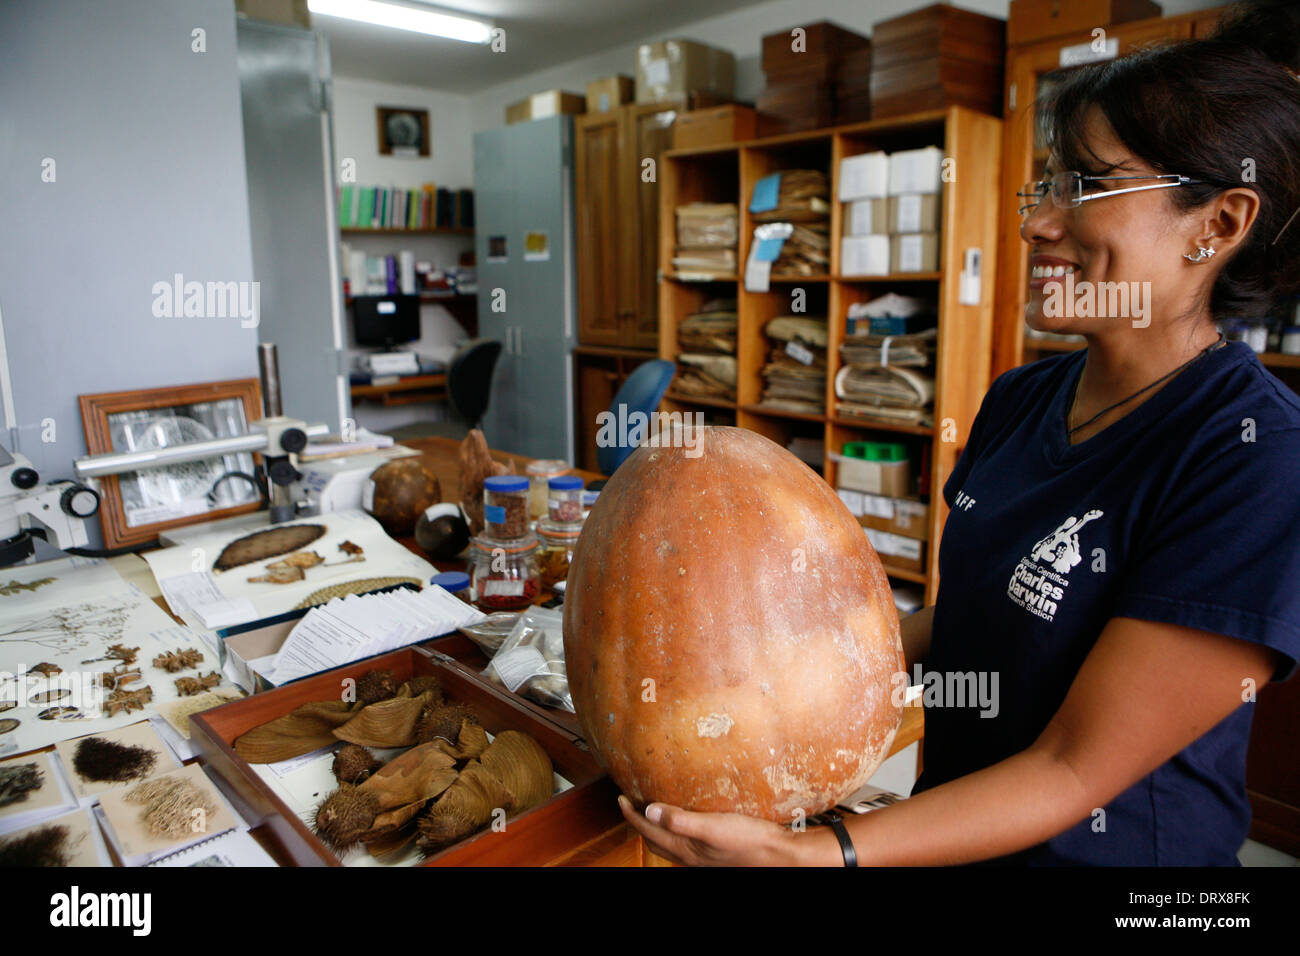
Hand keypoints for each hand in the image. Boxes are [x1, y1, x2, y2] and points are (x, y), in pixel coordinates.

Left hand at [617, 795, 808, 865]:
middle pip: (653, 840)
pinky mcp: (713, 853)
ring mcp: (701, 857)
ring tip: (652, 809)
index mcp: (685, 848)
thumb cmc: (749, 841)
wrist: (777, 856)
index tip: (621, 797)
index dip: (631, 814)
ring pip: (668, 843)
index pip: (648, 830)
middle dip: (638, 821)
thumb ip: (680, 820)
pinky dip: (675, 831)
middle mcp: (689, 855)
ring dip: (655, 827)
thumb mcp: (712, 827)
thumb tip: (648, 811)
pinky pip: (684, 842)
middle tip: (630, 802)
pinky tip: (686, 820)